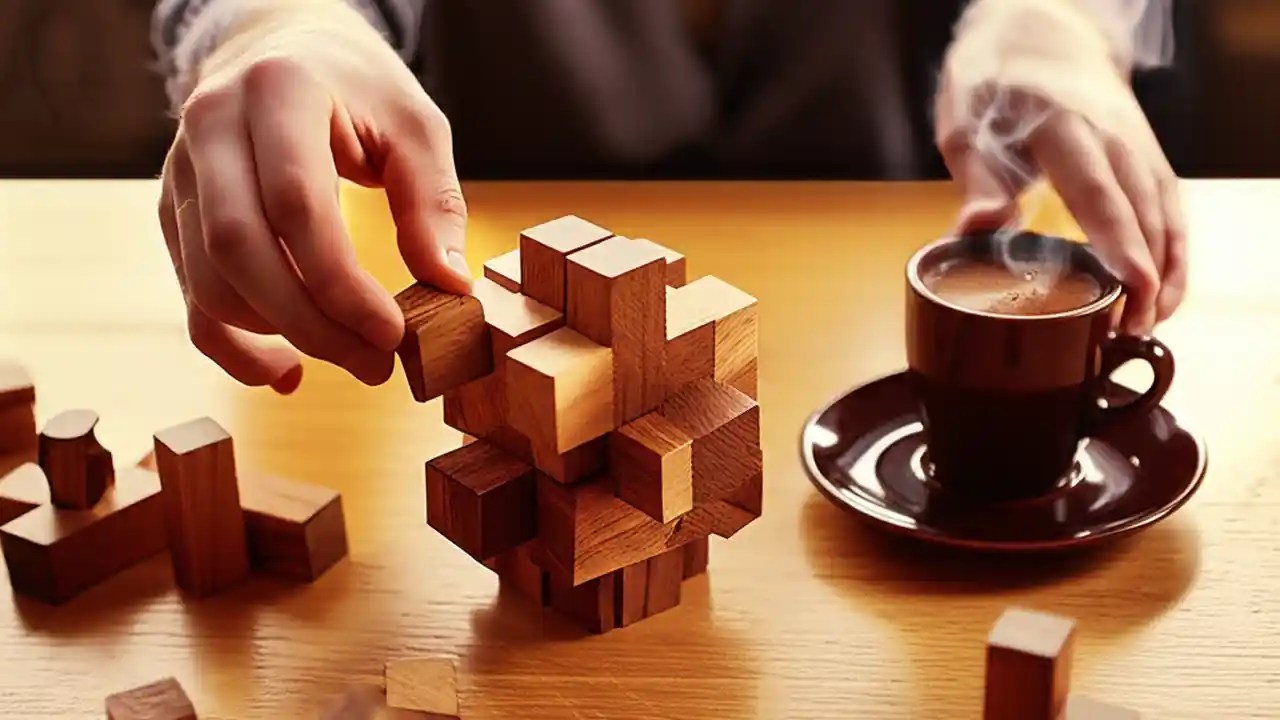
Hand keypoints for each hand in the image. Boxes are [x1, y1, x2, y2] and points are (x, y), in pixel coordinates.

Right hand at [157, 0, 471, 391]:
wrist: (281, 45)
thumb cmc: (358, 86)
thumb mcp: (415, 124)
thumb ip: (433, 201)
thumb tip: (449, 287)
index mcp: (277, 93)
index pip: (296, 205)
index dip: (341, 283)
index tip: (393, 334)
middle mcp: (212, 127)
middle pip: (240, 249)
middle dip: (310, 323)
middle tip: (376, 364)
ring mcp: (182, 170)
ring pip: (208, 278)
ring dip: (277, 336)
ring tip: (350, 358)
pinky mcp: (174, 210)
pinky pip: (191, 293)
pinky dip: (233, 344)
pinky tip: (284, 370)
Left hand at [934, 0, 1185, 333]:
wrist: (1039, 35)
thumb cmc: (994, 86)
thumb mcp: (965, 124)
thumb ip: (977, 179)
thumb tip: (977, 228)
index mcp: (1061, 127)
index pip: (1096, 191)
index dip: (1117, 242)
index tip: (1130, 288)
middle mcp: (1111, 136)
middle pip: (1142, 210)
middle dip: (1146, 274)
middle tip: (1131, 331)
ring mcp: (1135, 144)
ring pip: (1165, 213)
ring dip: (1165, 270)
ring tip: (1147, 326)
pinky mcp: (1145, 156)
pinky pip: (1169, 208)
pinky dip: (1173, 252)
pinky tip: (1162, 292)